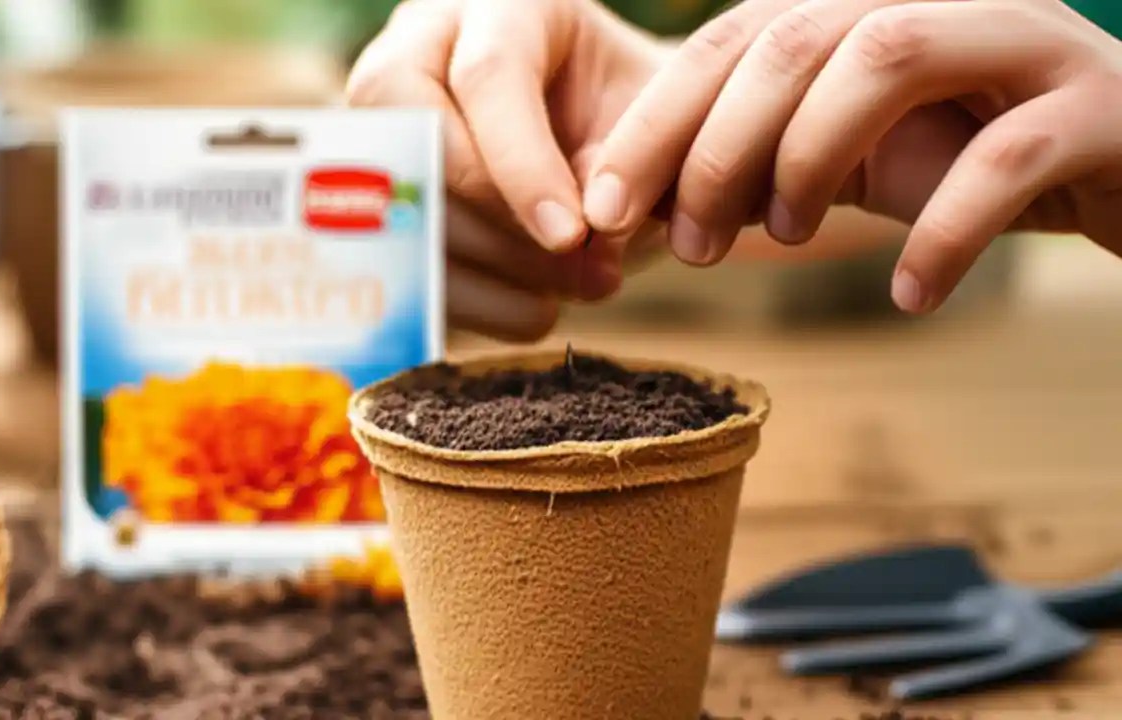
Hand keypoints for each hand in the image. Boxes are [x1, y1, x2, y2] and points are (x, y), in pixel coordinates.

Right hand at [347, 0, 666, 339]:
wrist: (603, 133)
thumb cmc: (631, 115)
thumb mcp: (647, 121)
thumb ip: (623, 165)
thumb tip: (583, 241)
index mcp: (501, 6)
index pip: (489, 76)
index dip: (522, 165)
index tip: (570, 236)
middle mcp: (421, 48)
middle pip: (421, 137)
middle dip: (499, 224)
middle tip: (581, 272)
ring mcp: (385, 120)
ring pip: (402, 205)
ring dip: (493, 271)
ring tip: (576, 292)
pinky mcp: (377, 193)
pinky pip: (403, 261)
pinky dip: (475, 302)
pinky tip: (537, 308)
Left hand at [588, 0, 1121, 312]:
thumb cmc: (972, 164)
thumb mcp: (851, 159)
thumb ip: (761, 166)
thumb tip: (640, 210)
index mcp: (867, 5)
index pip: (734, 37)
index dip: (656, 120)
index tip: (600, 208)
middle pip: (794, 36)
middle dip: (716, 145)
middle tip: (686, 246)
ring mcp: (1025, 41)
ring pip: (887, 55)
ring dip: (810, 155)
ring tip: (782, 240)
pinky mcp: (1098, 107)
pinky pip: (1009, 159)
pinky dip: (944, 231)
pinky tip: (907, 293)